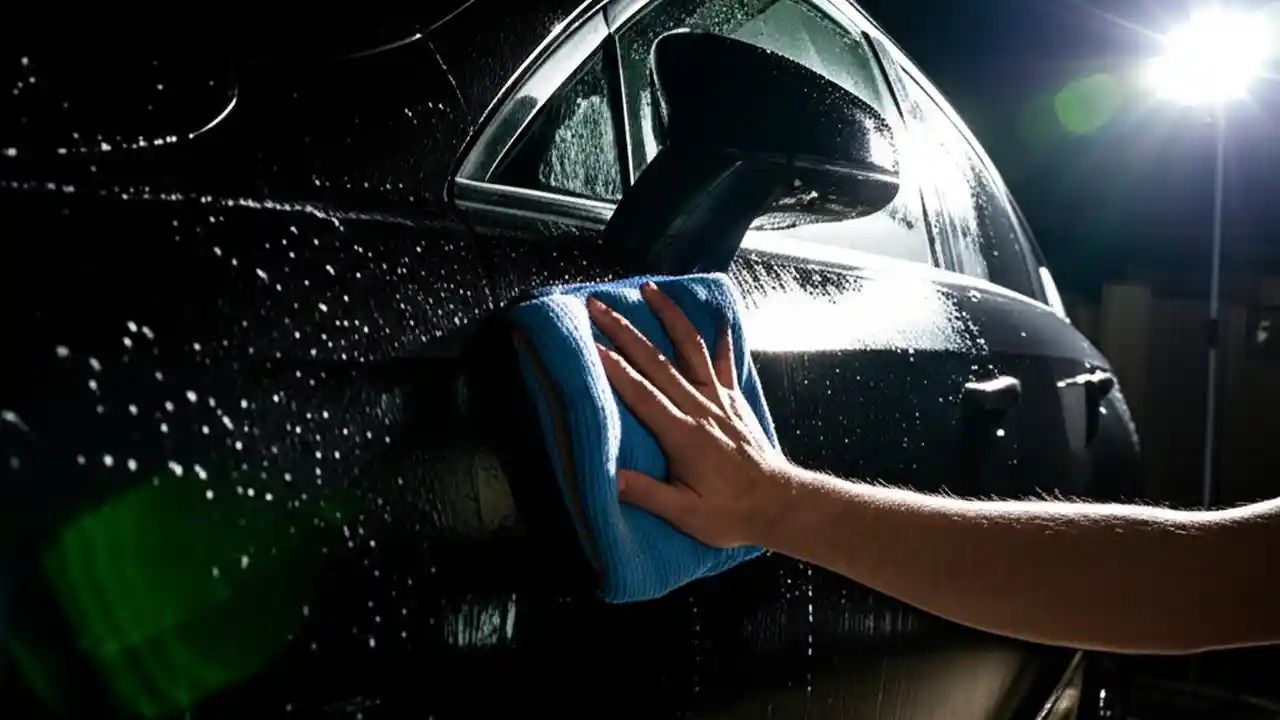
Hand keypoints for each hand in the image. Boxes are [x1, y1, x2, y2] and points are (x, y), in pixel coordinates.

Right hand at [587, 282, 793, 547]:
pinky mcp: (735, 401)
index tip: (589, 342)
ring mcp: (720, 400)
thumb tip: (609, 477)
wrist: (780, 506)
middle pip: (656, 361)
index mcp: (682, 434)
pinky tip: (720, 318)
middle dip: (624, 330)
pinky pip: (725, 362)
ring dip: (669, 315)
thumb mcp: (686, 515)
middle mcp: (700, 408)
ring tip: (649, 288)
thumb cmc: (730, 514)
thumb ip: (647, 494)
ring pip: (690, 348)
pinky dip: (721, 338)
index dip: (613, 367)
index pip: (641, 393)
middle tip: (597, 305)